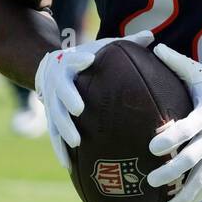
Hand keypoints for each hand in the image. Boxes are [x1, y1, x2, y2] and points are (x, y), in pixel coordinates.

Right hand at [34, 30, 154, 170]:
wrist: (49, 68)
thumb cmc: (85, 58)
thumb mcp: (100, 48)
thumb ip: (126, 43)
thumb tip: (152, 35)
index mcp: (70, 63)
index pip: (73, 59)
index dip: (79, 59)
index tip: (88, 60)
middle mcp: (57, 82)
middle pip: (61, 91)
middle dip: (68, 99)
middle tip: (79, 110)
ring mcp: (51, 102)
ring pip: (55, 117)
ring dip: (63, 129)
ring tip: (76, 142)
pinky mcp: (50, 118)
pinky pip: (53, 136)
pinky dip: (59, 150)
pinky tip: (68, 165)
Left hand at [146, 46, 201, 201]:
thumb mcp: (199, 72)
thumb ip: (176, 63)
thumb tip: (154, 46)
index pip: (187, 127)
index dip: (171, 137)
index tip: (152, 146)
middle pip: (193, 158)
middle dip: (173, 171)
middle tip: (152, 180)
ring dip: (185, 194)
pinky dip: (199, 196)